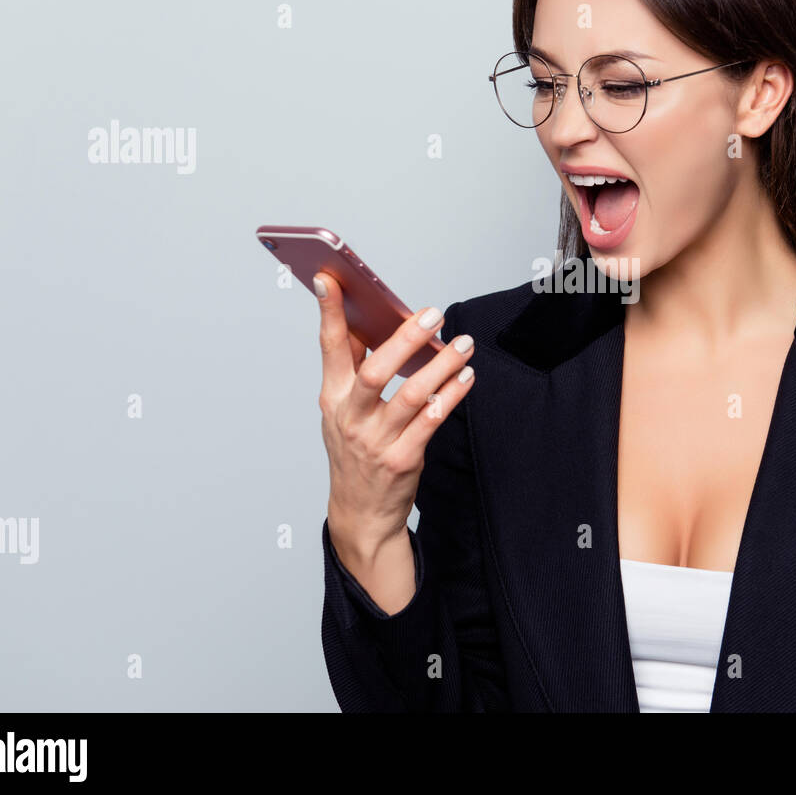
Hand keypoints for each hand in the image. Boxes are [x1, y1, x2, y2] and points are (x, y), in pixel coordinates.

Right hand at [315, 273, 475, 562]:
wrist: (361, 514)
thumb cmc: (355, 455)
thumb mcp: (341, 413)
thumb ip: (352, 371)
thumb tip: (367, 324)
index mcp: (332, 399)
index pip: (329, 348)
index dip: (329, 313)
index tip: (330, 280)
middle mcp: (351, 418)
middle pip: (375, 371)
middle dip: (405, 338)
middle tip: (432, 314)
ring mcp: (376, 441)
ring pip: (413, 395)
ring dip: (442, 365)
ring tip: (464, 344)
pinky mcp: (403, 459)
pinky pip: (432, 420)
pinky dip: (452, 395)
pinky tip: (466, 377)